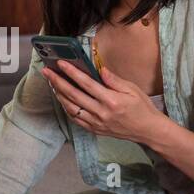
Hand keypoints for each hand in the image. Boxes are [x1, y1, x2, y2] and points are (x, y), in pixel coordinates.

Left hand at [41, 59, 165, 143]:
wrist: (147, 130)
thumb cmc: (141, 107)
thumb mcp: (132, 89)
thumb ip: (114, 80)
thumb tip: (99, 69)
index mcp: (111, 100)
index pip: (86, 83)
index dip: (72, 72)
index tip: (61, 63)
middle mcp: (101, 113)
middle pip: (74, 95)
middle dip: (58, 82)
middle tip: (47, 72)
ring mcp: (96, 123)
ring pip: (71, 108)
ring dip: (59, 95)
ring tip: (52, 83)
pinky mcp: (95, 130)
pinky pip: (75, 119)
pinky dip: (67, 108)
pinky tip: (62, 99)